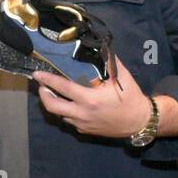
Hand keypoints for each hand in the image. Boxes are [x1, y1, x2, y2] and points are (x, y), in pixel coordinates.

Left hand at [32, 57, 152, 138]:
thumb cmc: (131, 98)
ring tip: (52, 92)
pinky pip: (69, 120)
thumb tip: (100, 47)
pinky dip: (64, 111)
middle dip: (43, 94)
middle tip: (42, 85)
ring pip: (59, 115)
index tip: (37, 74)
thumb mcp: (122, 77)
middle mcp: (82, 113)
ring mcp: (82, 124)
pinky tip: (68, 103)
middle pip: (52, 106)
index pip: (63, 87)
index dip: (48, 80)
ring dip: (53, 103)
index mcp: (90, 99)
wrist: (139, 122)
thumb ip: (110, 62)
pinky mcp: (84, 131)